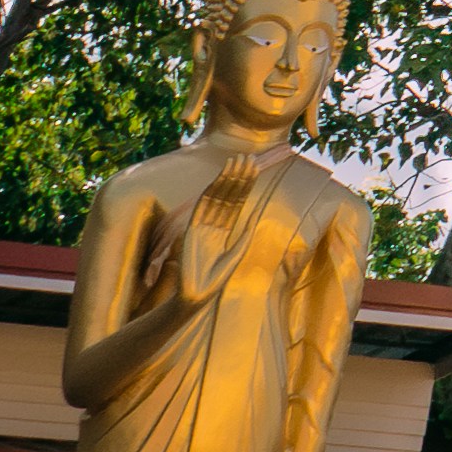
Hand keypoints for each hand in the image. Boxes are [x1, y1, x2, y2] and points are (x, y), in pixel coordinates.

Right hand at [135, 162, 256, 317]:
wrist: (197, 294)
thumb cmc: (217, 278)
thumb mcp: (238, 251)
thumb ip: (247, 230)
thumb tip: (260, 209)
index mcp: (224, 231)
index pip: (237, 203)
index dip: (245, 185)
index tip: (255, 167)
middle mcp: (213, 225)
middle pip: (228, 196)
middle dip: (238, 176)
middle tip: (248, 156)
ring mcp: (202, 225)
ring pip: (216, 197)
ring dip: (227, 178)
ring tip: (238, 160)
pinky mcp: (191, 229)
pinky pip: (202, 206)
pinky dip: (211, 191)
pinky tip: (221, 177)